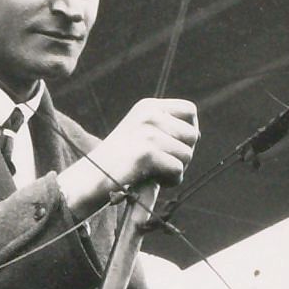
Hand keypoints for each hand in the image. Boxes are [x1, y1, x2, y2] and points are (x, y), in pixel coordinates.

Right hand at [60, 98, 196, 210]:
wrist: (91, 178)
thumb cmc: (119, 162)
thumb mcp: (141, 133)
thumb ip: (165, 128)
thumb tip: (197, 134)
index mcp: (148, 106)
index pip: (189, 110)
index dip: (189, 130)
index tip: (176, 145)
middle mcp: (149, 114)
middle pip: (192, 135)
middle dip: (183, 154)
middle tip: (163, 164)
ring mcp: (148, 132)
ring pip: (187, 154)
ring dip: (176, 169)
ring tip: (156, 172)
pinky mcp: (147, 152)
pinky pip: (177, 169)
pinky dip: (170, 181)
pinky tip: (153, 180)